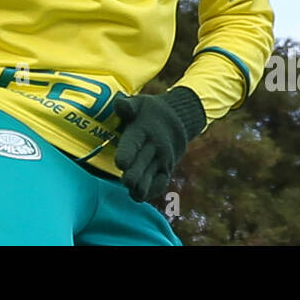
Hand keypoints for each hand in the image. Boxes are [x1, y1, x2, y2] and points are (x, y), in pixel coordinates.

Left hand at [112, 87, 205, 201]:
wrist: (179, 119)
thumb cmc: (151, 112)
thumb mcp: (140, 103)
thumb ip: (127, 105)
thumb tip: (119, 103)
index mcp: (143, 129)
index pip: (135, 143)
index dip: (127, 154)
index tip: (121, 163)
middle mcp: (154, 147)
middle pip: (142, 164)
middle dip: (133, 175)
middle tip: (125, 181)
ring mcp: (162, 160)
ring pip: (150, 178)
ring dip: (140, 186)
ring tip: (132, 191)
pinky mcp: (166, 170)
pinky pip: (159, 184)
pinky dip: (150, 192)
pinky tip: (139, 196)